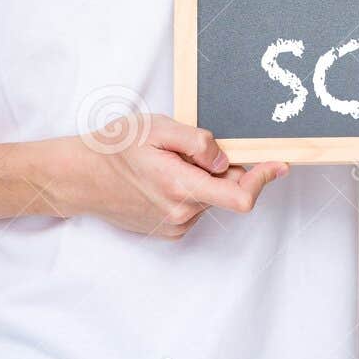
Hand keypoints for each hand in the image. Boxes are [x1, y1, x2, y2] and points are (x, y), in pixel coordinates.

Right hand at [56, 113, 288, 238]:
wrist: (79, 177)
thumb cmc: (114, 148)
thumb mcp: (157, 128)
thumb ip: (197, 142)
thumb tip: (224, 158)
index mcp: (182, 188)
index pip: (240, 196)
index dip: (264, 179)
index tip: (279, 165)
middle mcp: (182, 213)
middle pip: (226, 191)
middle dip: (220, 168)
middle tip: (189, 149)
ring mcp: (174, 225)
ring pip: (209, 197)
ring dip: (201, 178)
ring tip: (165, 162)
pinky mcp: (167, 229)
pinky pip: (193, 206)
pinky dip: (188, 190)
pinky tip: (160, 178)